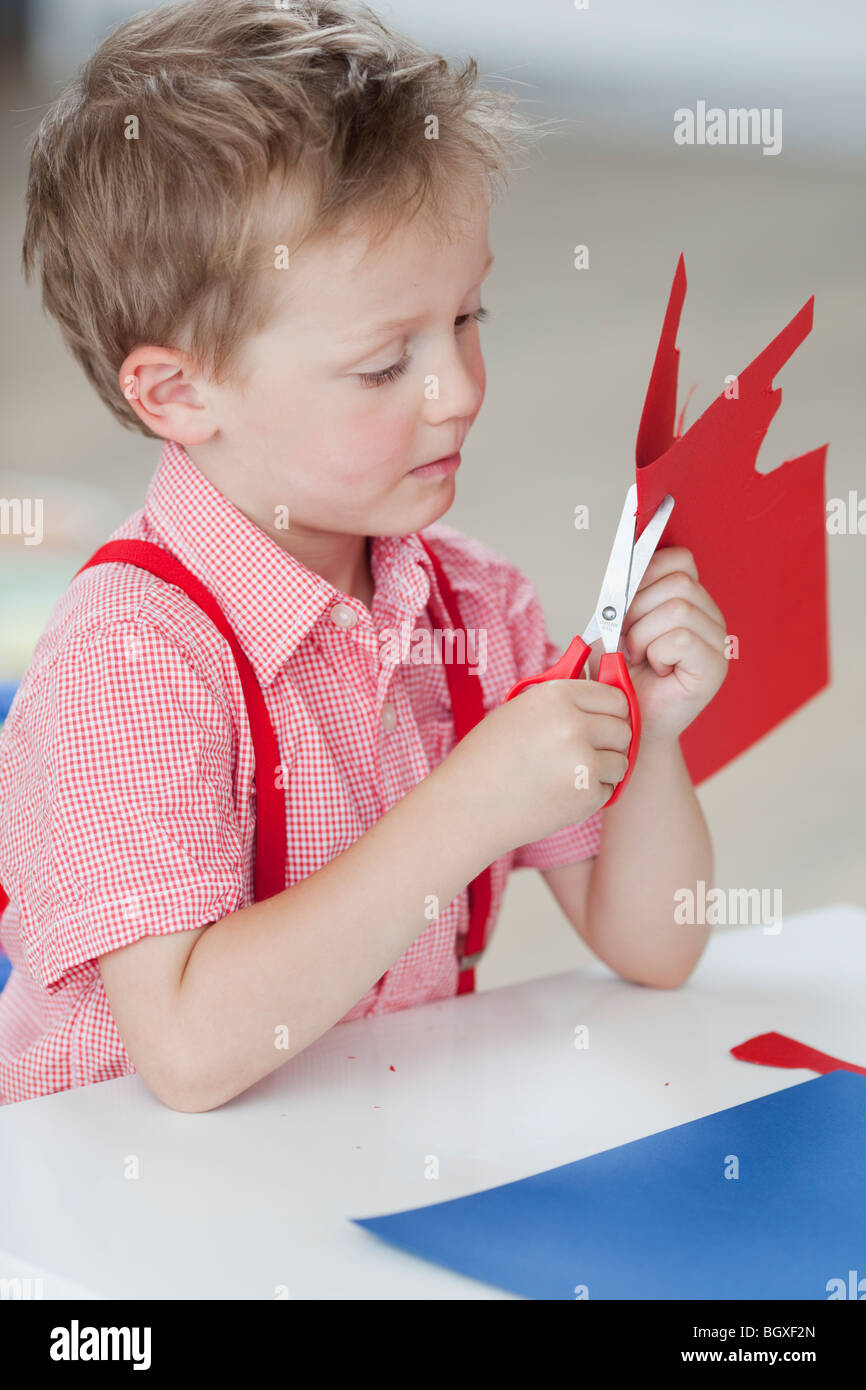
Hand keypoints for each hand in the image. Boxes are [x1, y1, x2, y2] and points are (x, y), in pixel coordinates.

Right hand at [449, 677, 631, 853]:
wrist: (466, 806)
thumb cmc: (487, 758)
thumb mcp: (519, 710)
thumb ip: (562, 701)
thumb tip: (601, 697)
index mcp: (557, 696)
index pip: (615, 697)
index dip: (610, 710)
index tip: (603, 719)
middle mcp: (574, 725)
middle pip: (624, 728)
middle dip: (610, 740)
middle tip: (586, 749)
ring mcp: (583, 762)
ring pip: (621, 760)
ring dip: (604, 768)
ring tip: (568, 773)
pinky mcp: (587, 796)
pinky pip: (609, 788)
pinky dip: (592, 792)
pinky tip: (560, 792)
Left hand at [618, 546, 728, 742]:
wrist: (624, 721)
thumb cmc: (617, 674)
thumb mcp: (613, 626)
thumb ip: (625, 594)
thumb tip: (629, 565)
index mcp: (688, 599)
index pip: (679, 559)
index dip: (646, 572)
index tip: (625, 602)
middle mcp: (709, 616)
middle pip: (678, 582)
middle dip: (638, 611)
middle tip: (630, 643)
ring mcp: (717, 641)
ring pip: (677, 609)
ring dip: (643, 636)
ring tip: (641, 659)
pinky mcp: (715, 666)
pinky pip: (681, 638)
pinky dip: (656, 654)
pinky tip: (656, 671)